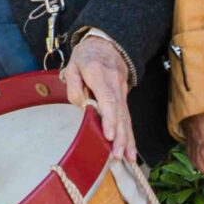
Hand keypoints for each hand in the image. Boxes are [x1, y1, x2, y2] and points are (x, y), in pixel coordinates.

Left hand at [65, 35, 136, 164]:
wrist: (106, 44)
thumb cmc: (86, 56)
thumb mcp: (72, 65)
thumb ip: (73, 85)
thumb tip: (81, 106)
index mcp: (99, 74)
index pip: (107, 99)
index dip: (109, 118)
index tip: (109, 135)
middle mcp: (114, 84)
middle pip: (119, 112)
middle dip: (120, 136)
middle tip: (117, 155)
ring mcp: (122, 92)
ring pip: (126, 117)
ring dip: (127, 139)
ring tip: (127, 159)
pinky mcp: (124, 98)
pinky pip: (127, 118)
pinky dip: (130, 135)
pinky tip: (131, 151)